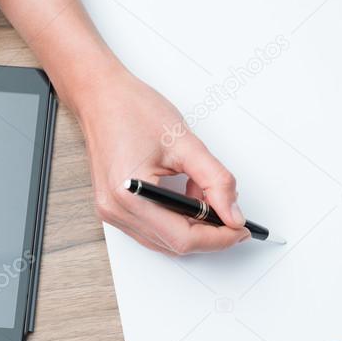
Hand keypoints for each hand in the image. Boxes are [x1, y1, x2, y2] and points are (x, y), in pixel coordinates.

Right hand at [75, 67, 249, 254]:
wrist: (100, 97)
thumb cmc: (132, 110)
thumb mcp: (185, 142)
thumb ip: (216, 180)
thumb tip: (233, 214)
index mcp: (130, 195)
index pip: (183, 238)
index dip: (218, 238)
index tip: (241, 229)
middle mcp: (116, 210)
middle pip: (175, 244)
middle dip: (209, 233)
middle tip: (232, 213)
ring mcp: (112, 212)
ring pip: (165, 240)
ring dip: (193, 225)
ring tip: (205, 193)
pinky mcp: (114, 207)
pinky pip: (153, 228)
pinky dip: (176, 219)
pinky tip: (186, 195)